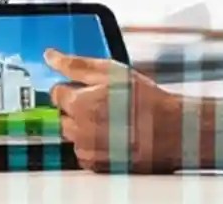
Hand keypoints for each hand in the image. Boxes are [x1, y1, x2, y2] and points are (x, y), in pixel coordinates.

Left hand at [45, 48, 184, 173]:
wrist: (171, 130)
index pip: (56, 93)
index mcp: (79, 104)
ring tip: (111, 121)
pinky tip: (112, 136)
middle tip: (103, 104)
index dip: (73, 88)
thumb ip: (76, 65)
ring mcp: (86, 150)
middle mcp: (78, 130)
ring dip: (84, 127)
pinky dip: (92, 144)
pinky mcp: (96, 165)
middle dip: (77, 109)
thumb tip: (51, 56)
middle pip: (62, 115)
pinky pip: (83, 152)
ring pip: (72, 134)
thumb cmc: (146, 100)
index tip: (89, 90)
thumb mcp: (111, 72)